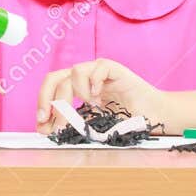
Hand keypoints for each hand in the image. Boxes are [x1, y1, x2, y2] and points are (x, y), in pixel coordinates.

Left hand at [36, 59, 160, 132]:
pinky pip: (99, 67)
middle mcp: (84, 77)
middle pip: (55, 77)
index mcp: (76, 89)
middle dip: (48, 98)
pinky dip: (95, 82)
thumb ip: (71, 124)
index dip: (42, 102)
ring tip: (89, 106)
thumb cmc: (126, 120)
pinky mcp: (116, 69)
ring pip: (74, 71)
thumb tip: (43, 128)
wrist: (155, 116)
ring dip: (76, 92)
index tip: (41, 123)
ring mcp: (99, 71)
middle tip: (51, 119)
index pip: (51, 88)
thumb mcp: (92, 126)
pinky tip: (99, 98)